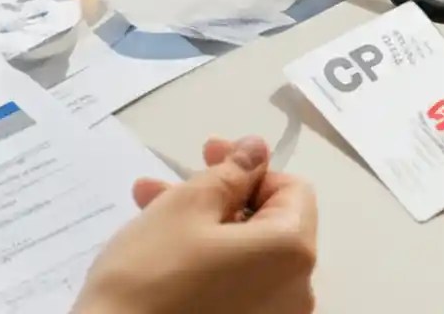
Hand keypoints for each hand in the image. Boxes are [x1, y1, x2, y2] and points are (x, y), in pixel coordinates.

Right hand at [73, 136, 318, 313]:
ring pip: (244, 254)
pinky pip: (234, 286)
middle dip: (216, 195)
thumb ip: (229, 173)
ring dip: (201, 224)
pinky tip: (160, 248)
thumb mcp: (186, 207)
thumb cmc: (152, 278)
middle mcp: (295, 292)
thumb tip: (256, 150)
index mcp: (292, 252)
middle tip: (170, 181)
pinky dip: (205, 261)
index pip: (293, 191)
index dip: (250, 167)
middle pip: (265, 223)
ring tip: (148, 207)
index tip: (209, 154)